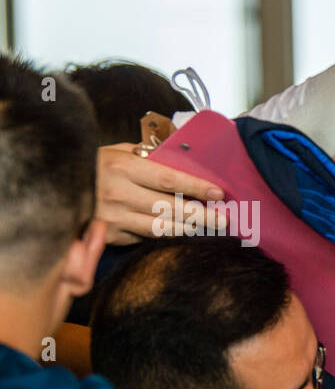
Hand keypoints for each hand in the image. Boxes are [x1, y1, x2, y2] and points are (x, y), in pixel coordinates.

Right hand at [96, 143, 226, 244]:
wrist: (57, 187)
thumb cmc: (94, 166)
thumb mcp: (117, 151)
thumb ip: (147, 155)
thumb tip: (182, 157)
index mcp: (122, 166)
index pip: (169, 179)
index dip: (197, 187)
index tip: (219, 193)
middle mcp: (118, 193)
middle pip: (170, 207)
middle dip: (202, 214)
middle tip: (224, 219)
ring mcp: (113, 217)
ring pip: (161, 227)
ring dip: (188, 228)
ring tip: (208, 227)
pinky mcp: (109, 235)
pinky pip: (144, 237)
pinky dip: (163, 235)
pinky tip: (180, 232)